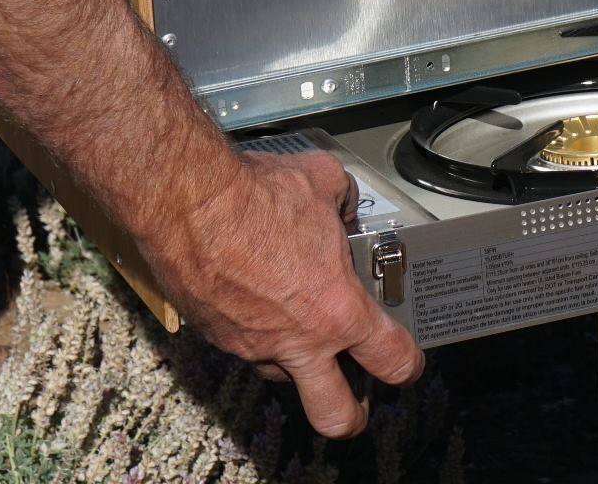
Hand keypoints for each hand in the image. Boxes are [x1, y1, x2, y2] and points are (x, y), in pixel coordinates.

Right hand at [142, 148, 423, 436]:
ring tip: (303, 327)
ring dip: (299, 363)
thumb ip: (345, 204)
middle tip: (359, 398)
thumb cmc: (260, 195)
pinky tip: (258, 296)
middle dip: (352, 415)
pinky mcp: (217, 339)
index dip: (407, 365)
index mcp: (338, 309)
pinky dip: (258, 331)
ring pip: (286, 377)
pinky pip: (247, 347)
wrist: (189, 204)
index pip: (390, 359)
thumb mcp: (326, 182)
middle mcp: (298, 341)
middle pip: (336, 415)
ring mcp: (254, 346)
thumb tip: (344, 211)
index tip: (408, 363)